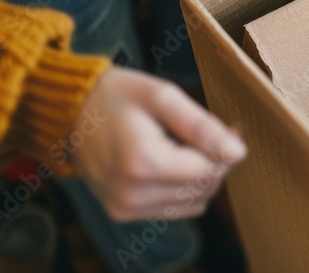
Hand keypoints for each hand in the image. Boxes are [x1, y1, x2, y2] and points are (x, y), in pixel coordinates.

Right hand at [72, 67, 246, 221]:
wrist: (70, 110)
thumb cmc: (117, 95)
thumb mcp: (162, 96)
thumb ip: (201, 126)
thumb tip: (238, 153)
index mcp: (142, 163)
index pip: (209, 170)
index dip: (226, 148)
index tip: (228, 127)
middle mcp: (131, 194)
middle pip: (204, 188)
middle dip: (216, 161)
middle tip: (211, 133)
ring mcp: (124, 208)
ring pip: (194, 202)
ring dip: (201, 176)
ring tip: (186, 145)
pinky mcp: (122, 212)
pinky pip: (174, 208)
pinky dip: (182, 187)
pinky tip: (171, 161)